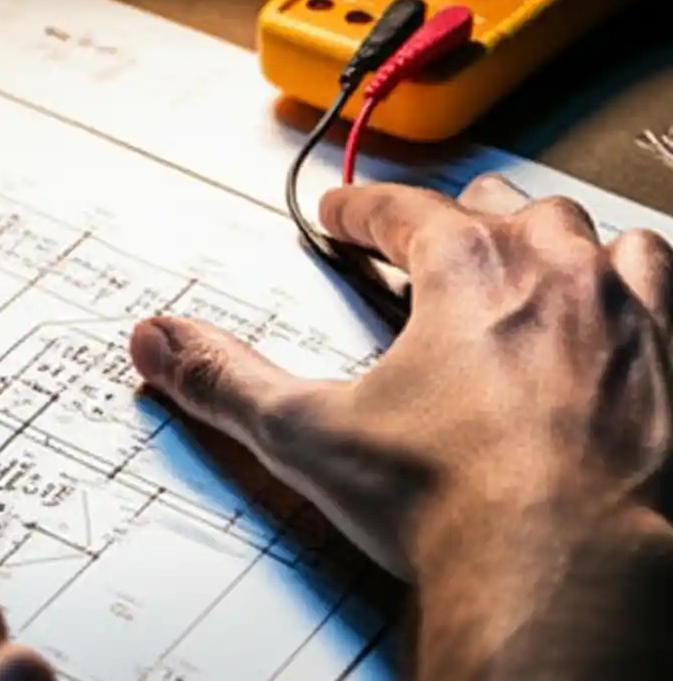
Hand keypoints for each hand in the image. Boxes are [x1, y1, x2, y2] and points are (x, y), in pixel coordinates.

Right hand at [129, 175, 672, 674]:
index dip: (364, 209)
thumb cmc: (455, 503)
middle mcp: (556, 280)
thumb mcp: (308, 434)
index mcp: (466, 275)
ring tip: (536, 256)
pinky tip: (623, 311)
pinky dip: (640, 289)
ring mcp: (628, 320)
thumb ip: (224, 379)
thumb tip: (158, 342)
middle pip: (507, 210)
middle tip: (434, 234)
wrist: (566, 571)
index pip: (405, 212)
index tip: (345, 212)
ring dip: (560, 241)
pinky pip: (668, 294)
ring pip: (597, 238)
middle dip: (463, 216)